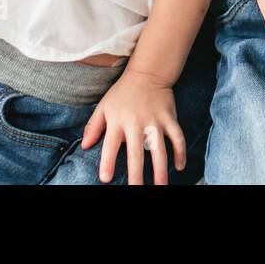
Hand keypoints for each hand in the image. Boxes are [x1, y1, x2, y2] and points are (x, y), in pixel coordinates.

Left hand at [80, 68, 182, 184]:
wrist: (148, 73)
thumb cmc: (122, 93)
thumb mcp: (104, 106)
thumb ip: (93, 126)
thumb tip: (84, 146)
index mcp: (117, 121)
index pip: (110, 145)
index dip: (107, 162)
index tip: (105, 179)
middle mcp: (136, 122)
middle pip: (136, 152)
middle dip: (136, 174)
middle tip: (137, 190)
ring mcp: (155, 121)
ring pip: (160, 148)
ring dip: (161, 170)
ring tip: (161, 186)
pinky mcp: (169, 117)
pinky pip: (177, 137)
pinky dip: (180, 152)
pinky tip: (180, 167)